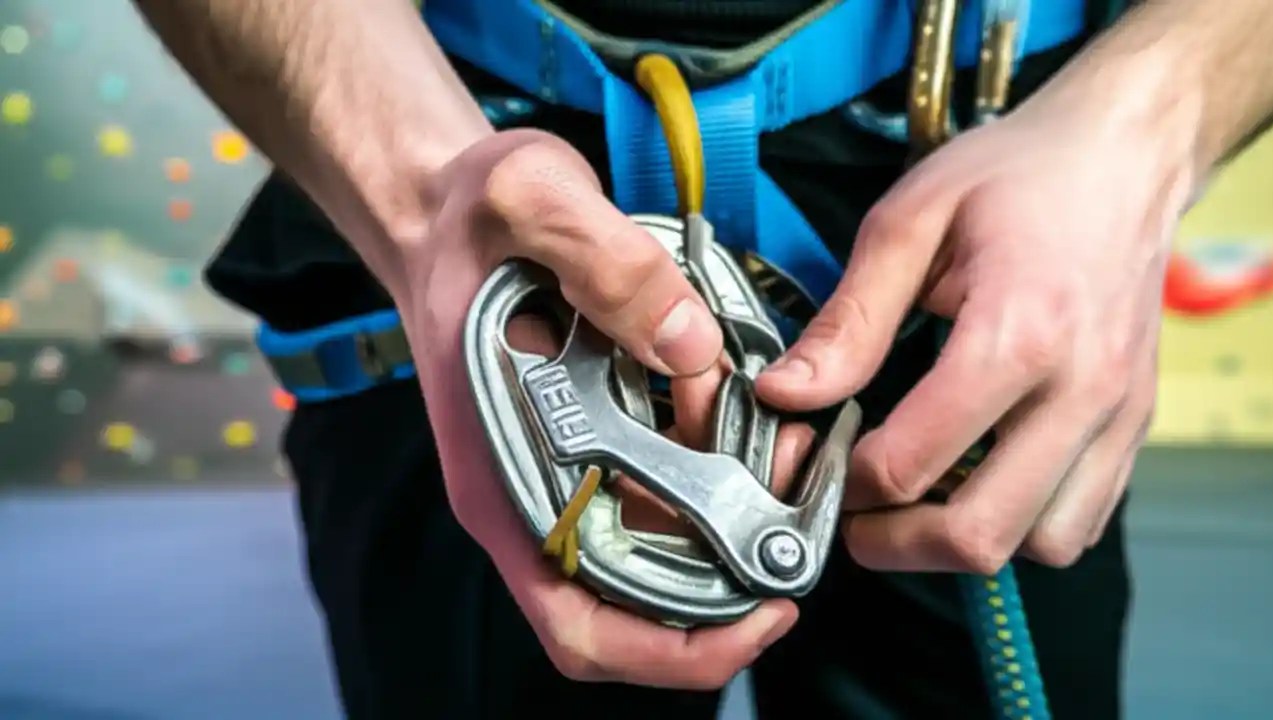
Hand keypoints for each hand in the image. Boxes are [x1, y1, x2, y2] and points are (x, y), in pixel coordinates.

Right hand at [388, 129, 798, 687]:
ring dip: (742, 497)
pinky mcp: (605, 432)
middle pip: (648, 590)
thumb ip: (607, 261)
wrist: (446, 207)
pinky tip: (748, 399)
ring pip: (675, 530)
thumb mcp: (527, 198)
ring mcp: (573, 466)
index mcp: (505, 475)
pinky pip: (679, 471)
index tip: (760, 614)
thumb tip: (691, 347)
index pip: (580, 618)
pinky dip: (725, 450)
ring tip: (787, 437)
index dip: (672, 649)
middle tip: (800, 495)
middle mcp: (539, 490)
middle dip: (737, 559)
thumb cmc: (468, 215)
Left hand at [756, 88, 1197, 573]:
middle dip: (898, 543)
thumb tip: (786, 394)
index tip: (819, 466)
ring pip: (1040, 542)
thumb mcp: (908, 223)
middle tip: (856, 516)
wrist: (1124, 152)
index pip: (915, 462)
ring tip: (920, 497)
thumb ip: (848, 321)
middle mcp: (1082, 387)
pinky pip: (1081, 517)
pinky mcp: (1136, 423)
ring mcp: (1119, 413)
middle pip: (981, 533)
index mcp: (1019, 332)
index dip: (847, 484)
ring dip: (967, 539)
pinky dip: (1023, 521)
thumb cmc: (1016, 174)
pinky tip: (979, 476)